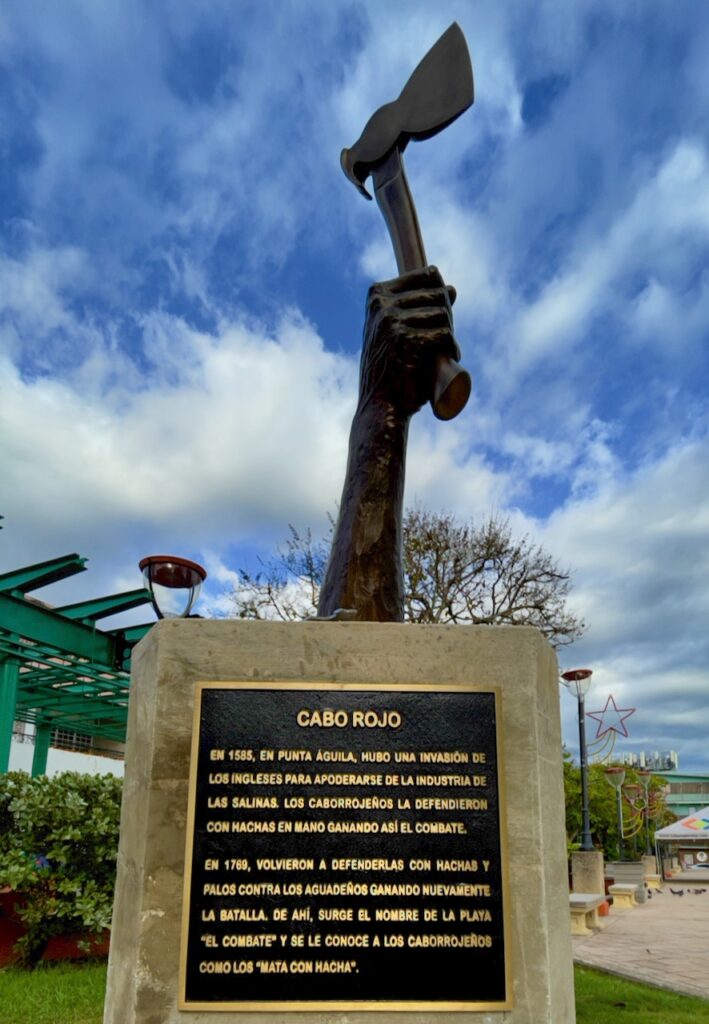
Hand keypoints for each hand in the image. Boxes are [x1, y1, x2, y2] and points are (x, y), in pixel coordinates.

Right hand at [359, 265, 459, 416]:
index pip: (429, 274)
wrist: (380, 407)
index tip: (439, 317)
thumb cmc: (391, 370)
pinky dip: (451, 348)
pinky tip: (449, 358)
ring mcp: (392, 320)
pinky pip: (444, 334)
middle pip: (439, 294)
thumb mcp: (398, 332)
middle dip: (448, 316)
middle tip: (443, 341)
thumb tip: (452, 288)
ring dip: (450, 334)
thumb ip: (418, 308)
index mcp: (377, 294)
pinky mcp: (406, 339)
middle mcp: (381, 303)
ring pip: (443, 314)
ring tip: (444, 352)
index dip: (442, 295)